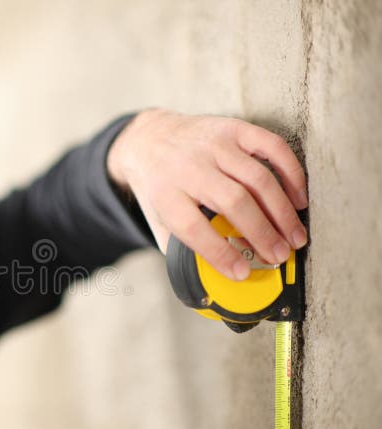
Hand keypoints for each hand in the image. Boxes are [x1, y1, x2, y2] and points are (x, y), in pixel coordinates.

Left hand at [107, 109, 308, 280]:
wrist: (149, 138)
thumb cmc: (159, 186)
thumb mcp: (157, 218)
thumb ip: (178, 247)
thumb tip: (208, 281)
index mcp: (166, 194)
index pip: (194, 227)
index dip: (220, 253)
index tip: (241, 273)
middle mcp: (189, 167)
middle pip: (233, 201)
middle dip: (262, 233)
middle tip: (279, 255)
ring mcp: (214, 144)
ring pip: (258, 178)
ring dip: (282, 211)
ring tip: (294, 237)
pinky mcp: (234, 128)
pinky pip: (272, 148)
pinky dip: (292, 174)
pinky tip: (298, 200)